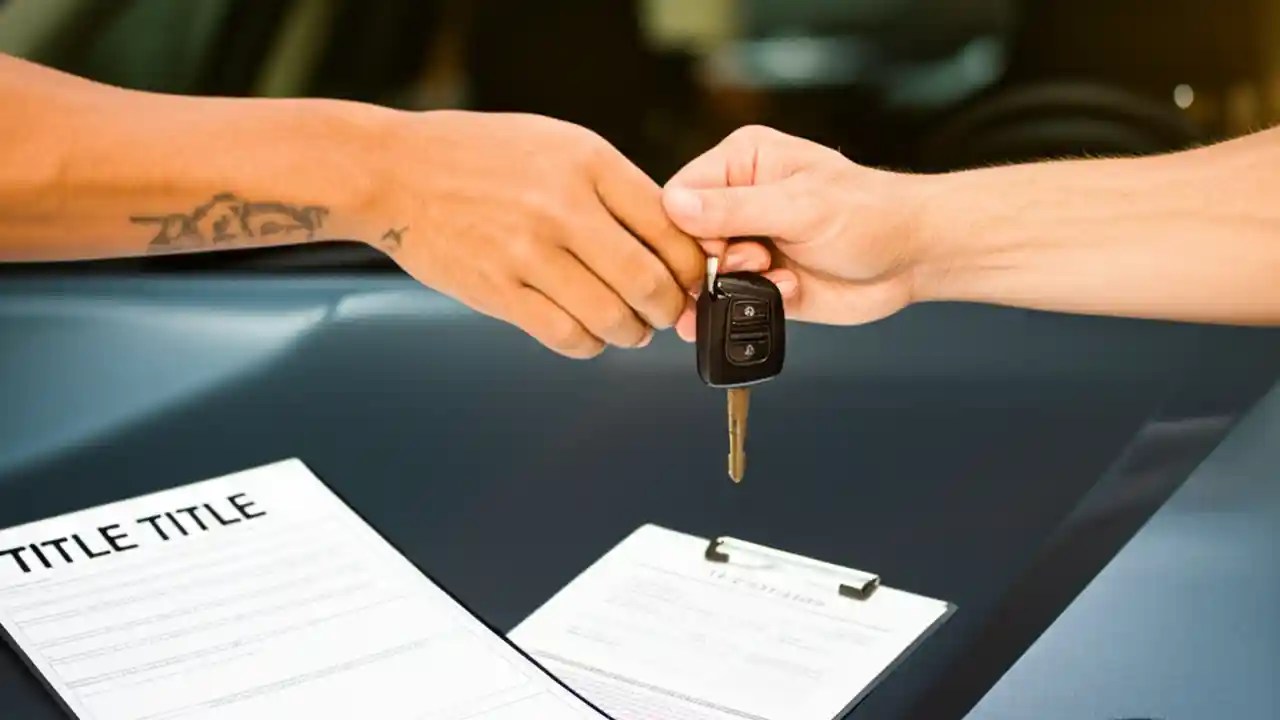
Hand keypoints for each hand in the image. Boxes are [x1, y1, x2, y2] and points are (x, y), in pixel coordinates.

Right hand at [367, 111, 704, 357]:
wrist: (395, 172)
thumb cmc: (479, 156)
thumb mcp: (557, 144)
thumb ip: (613, 186)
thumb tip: (669, 237)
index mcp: (588, 162)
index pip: (670, 228)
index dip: (692, 265)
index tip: (692, 279)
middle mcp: (562, 206)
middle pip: (649, 281)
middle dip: (670, 309)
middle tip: (667, 312)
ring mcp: (528, 252)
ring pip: (612, 317)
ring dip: (632, 332)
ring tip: (630, 327)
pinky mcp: (497, 290)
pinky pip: (566, 335)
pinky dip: (588, 344)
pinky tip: (588, 333)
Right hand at [661, 125, 924, 340]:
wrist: (912, 258)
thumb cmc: (871, 214)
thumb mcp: (801, 207)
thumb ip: (736, 209)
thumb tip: (676, 207)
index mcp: (741, 162)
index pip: (679, 195)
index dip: (688, 229)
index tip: (722, 247)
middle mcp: (737, 201)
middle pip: (685, 241)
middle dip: (713, 263)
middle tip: (756, 263)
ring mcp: (748, 243)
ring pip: (703, 277)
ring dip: (730, 289)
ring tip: (772, 278)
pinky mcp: (760, 281)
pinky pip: (727, 302)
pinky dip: (745, 307)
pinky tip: (784, 292)